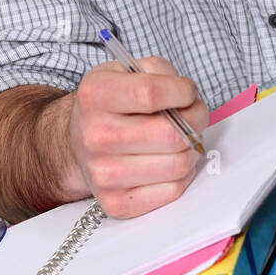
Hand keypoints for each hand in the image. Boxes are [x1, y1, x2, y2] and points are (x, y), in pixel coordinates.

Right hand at [67, 55, 208, 217]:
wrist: (78, 142)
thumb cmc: (110, 103)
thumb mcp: (126, 70)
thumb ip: (159, 72)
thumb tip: (188, 101)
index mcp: (95, 95)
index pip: (150, 93)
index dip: (182, 91)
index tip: (188, 91)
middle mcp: (95, 136)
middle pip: (170, 134)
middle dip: (196, 120)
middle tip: (196, 114)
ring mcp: (104, 174)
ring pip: (177, 164)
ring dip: (192, 149)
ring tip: (183, 137)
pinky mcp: (116, 203)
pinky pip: (172, 191)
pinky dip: (183, 174)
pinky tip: (170, 159)